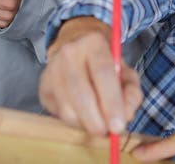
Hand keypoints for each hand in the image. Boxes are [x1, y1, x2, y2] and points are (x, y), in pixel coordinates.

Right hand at [39, 17, 142, 135]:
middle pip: (82, 95)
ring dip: (86, 124)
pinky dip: (75, 122)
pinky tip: (84, 115)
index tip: (118, 126)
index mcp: (93, 43)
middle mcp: (69, 54)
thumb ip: (132, 92)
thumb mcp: (126, 71)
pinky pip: (59, 114)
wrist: (75, 47)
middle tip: (109, 132)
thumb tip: (127, 115)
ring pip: (68, 109)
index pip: (103, 74)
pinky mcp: (43, 88)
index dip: (112, 103)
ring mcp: (52, 71)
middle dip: (98, 121)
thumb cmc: (105, 62)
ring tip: (98, 122)